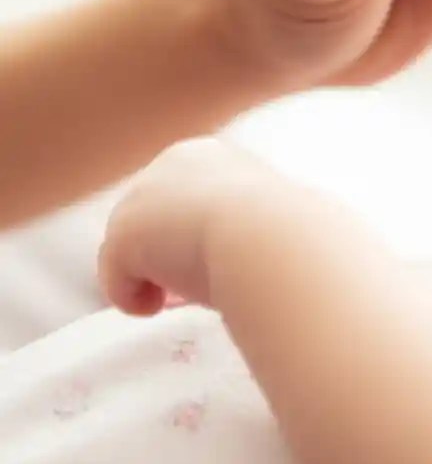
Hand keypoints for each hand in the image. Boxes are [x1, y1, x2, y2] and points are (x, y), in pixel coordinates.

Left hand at [97, 138, 296, 315]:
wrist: (270, 234)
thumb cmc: (284, 230)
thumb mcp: (267, 217)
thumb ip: (244, 225)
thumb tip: (245, 255)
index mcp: (207, 155)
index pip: (182, 197)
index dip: (191, 235)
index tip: (210, 262)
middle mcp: (167, 166)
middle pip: (151, 220)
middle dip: (166, 255)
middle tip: (189, 289)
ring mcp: (139, 198)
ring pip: (130, 248)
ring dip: (153, 276)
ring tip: (177, 301)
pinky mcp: (123, 236)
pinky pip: (116, 278)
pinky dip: (134, 297)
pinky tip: (158, 308)